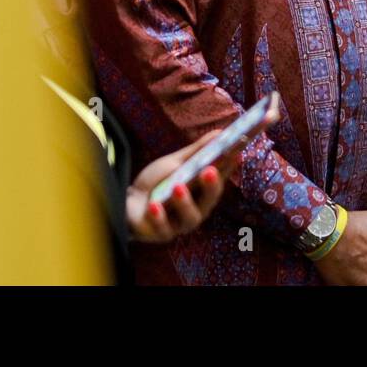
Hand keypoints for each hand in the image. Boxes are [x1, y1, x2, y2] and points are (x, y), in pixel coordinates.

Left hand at [125, 130, 242, 242]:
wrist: (128, 202)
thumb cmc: (157, 182)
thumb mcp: (175, 163)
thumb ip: (197, 151)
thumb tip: (220, 133)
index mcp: (204, 190)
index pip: (221, 177)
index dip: (230, 166)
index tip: (237, 152)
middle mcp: (198, 208)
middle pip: (210, 199)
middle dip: (211, 186)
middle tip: (209, 170)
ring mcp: (181, 223)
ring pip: (190, 217)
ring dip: (185, 202)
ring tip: (178, 186)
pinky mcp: (162, 233)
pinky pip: (163, 228)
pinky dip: (159, 217)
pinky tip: (154, 205)